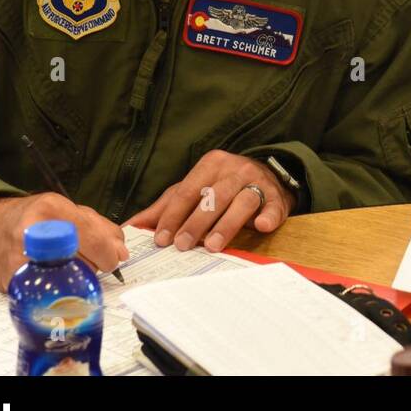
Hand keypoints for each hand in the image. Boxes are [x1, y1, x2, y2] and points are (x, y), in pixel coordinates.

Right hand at [0, 193, 128, 291]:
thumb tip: (121, 252)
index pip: (95, 241)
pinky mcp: (15, 284)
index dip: (110, 254)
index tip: (113, 258)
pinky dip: (59, 287)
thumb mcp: (67, 208)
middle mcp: (35, 235)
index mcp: (52, 210)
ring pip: (71, 282)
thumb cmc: (32, 215)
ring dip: (77, 277)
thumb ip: (100, 227)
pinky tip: (55, 276)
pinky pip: (50, 292)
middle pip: (85, 264)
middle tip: (85, 258)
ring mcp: (21, 262)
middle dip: (93, 265)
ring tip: (65, 262)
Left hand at [126, 150, 294, 252]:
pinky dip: (268, 216)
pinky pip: (273, 206)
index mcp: (211, 164)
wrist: (269, 177)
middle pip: (213, 196)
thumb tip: (133, 225)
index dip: (173, 215)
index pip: (188, 190)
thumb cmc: (224, 187)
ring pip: (241, 200)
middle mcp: (235, 169)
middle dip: (196, 222)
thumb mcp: (195, 189)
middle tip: (182, 246)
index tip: (162, 239)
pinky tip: (261, 226)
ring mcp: (258, 181)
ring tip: (213, 245)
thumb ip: (167, 206)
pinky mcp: (277, 197)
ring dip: (226, 224)